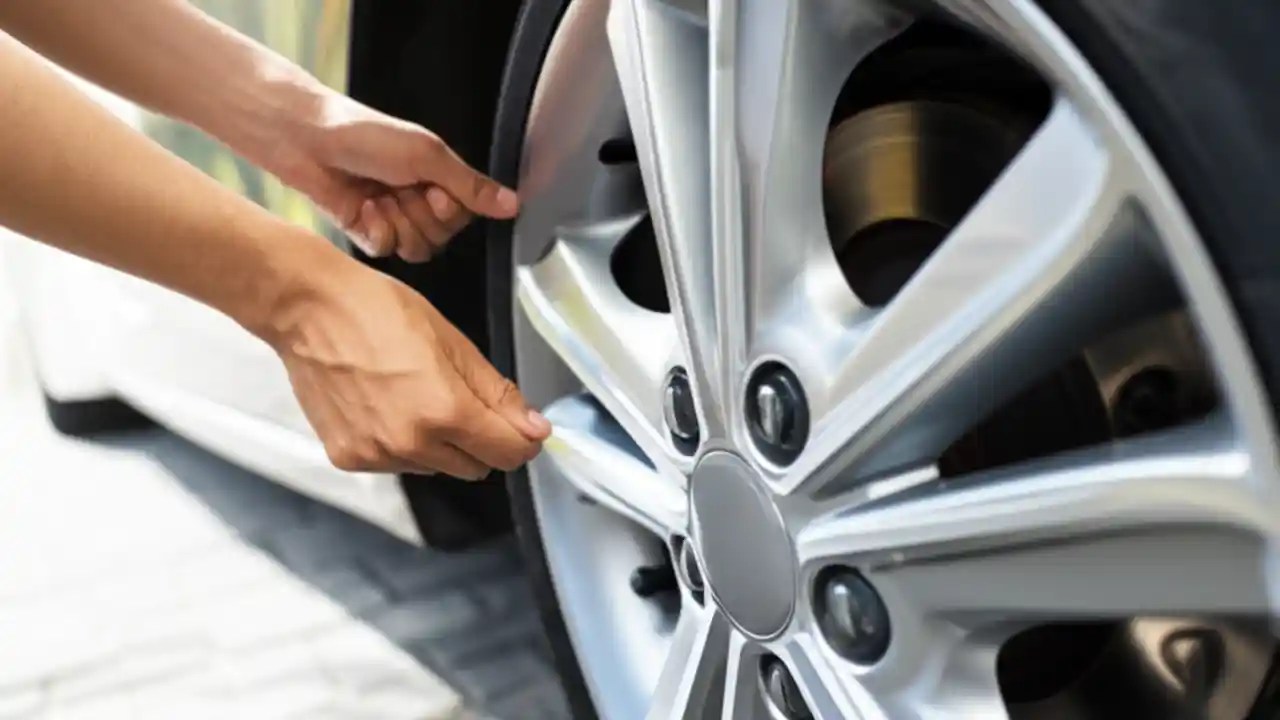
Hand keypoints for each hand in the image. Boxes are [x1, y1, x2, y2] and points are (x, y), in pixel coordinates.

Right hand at [265, 252, 549, 476]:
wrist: (307, 308)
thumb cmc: (377, 311)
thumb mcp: (453, 342)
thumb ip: (497, 393)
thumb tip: (535, 429)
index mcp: (445, 411)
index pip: (509, 453)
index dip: (522, 440)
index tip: (522, 427)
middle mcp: (411, 443)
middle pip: (476, 467)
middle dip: (481, 440)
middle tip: (459, 396)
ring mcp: (377, 456)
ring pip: (437, 468)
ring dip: (439, 443)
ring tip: (413, 393)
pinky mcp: (349, 459)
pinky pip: (397, 464)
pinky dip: (401, 444)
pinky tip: (385, 404)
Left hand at [268, 92, 518, 261]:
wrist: (309, 141)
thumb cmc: (368, 136)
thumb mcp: (428, 156)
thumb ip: (471, 186)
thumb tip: (513, 203)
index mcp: (439, 179)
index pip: (466, 216)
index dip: (451, 211)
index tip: (434, 190)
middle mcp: (419, 201)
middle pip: (443, 236)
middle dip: (423, 216)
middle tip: (404, 190)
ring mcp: (394, 218)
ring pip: (417, 249)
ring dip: (399, 224)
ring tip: (379, 197)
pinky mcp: (368, 232)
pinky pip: (386, 251)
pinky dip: (377, 230)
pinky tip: (364, 207)